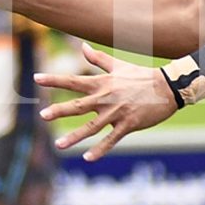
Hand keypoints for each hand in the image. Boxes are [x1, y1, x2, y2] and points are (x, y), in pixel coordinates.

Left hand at [37, 45, 178, 161]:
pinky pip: (111, 139)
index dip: (54, 79)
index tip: (36, 78)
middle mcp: (106, 98)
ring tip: (59, 145)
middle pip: (78, 105)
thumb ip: (98, 59)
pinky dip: (100, 149)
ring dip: (75, 137)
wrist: (168, 87)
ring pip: (92, 127)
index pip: (73, 81)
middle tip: (42, 115)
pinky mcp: (128, 124)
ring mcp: (116, 113)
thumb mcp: (119, 66)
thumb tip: (82, 46)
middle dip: (60, 110)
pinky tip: (88, 158)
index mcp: (102, 84)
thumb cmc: (142, 76)